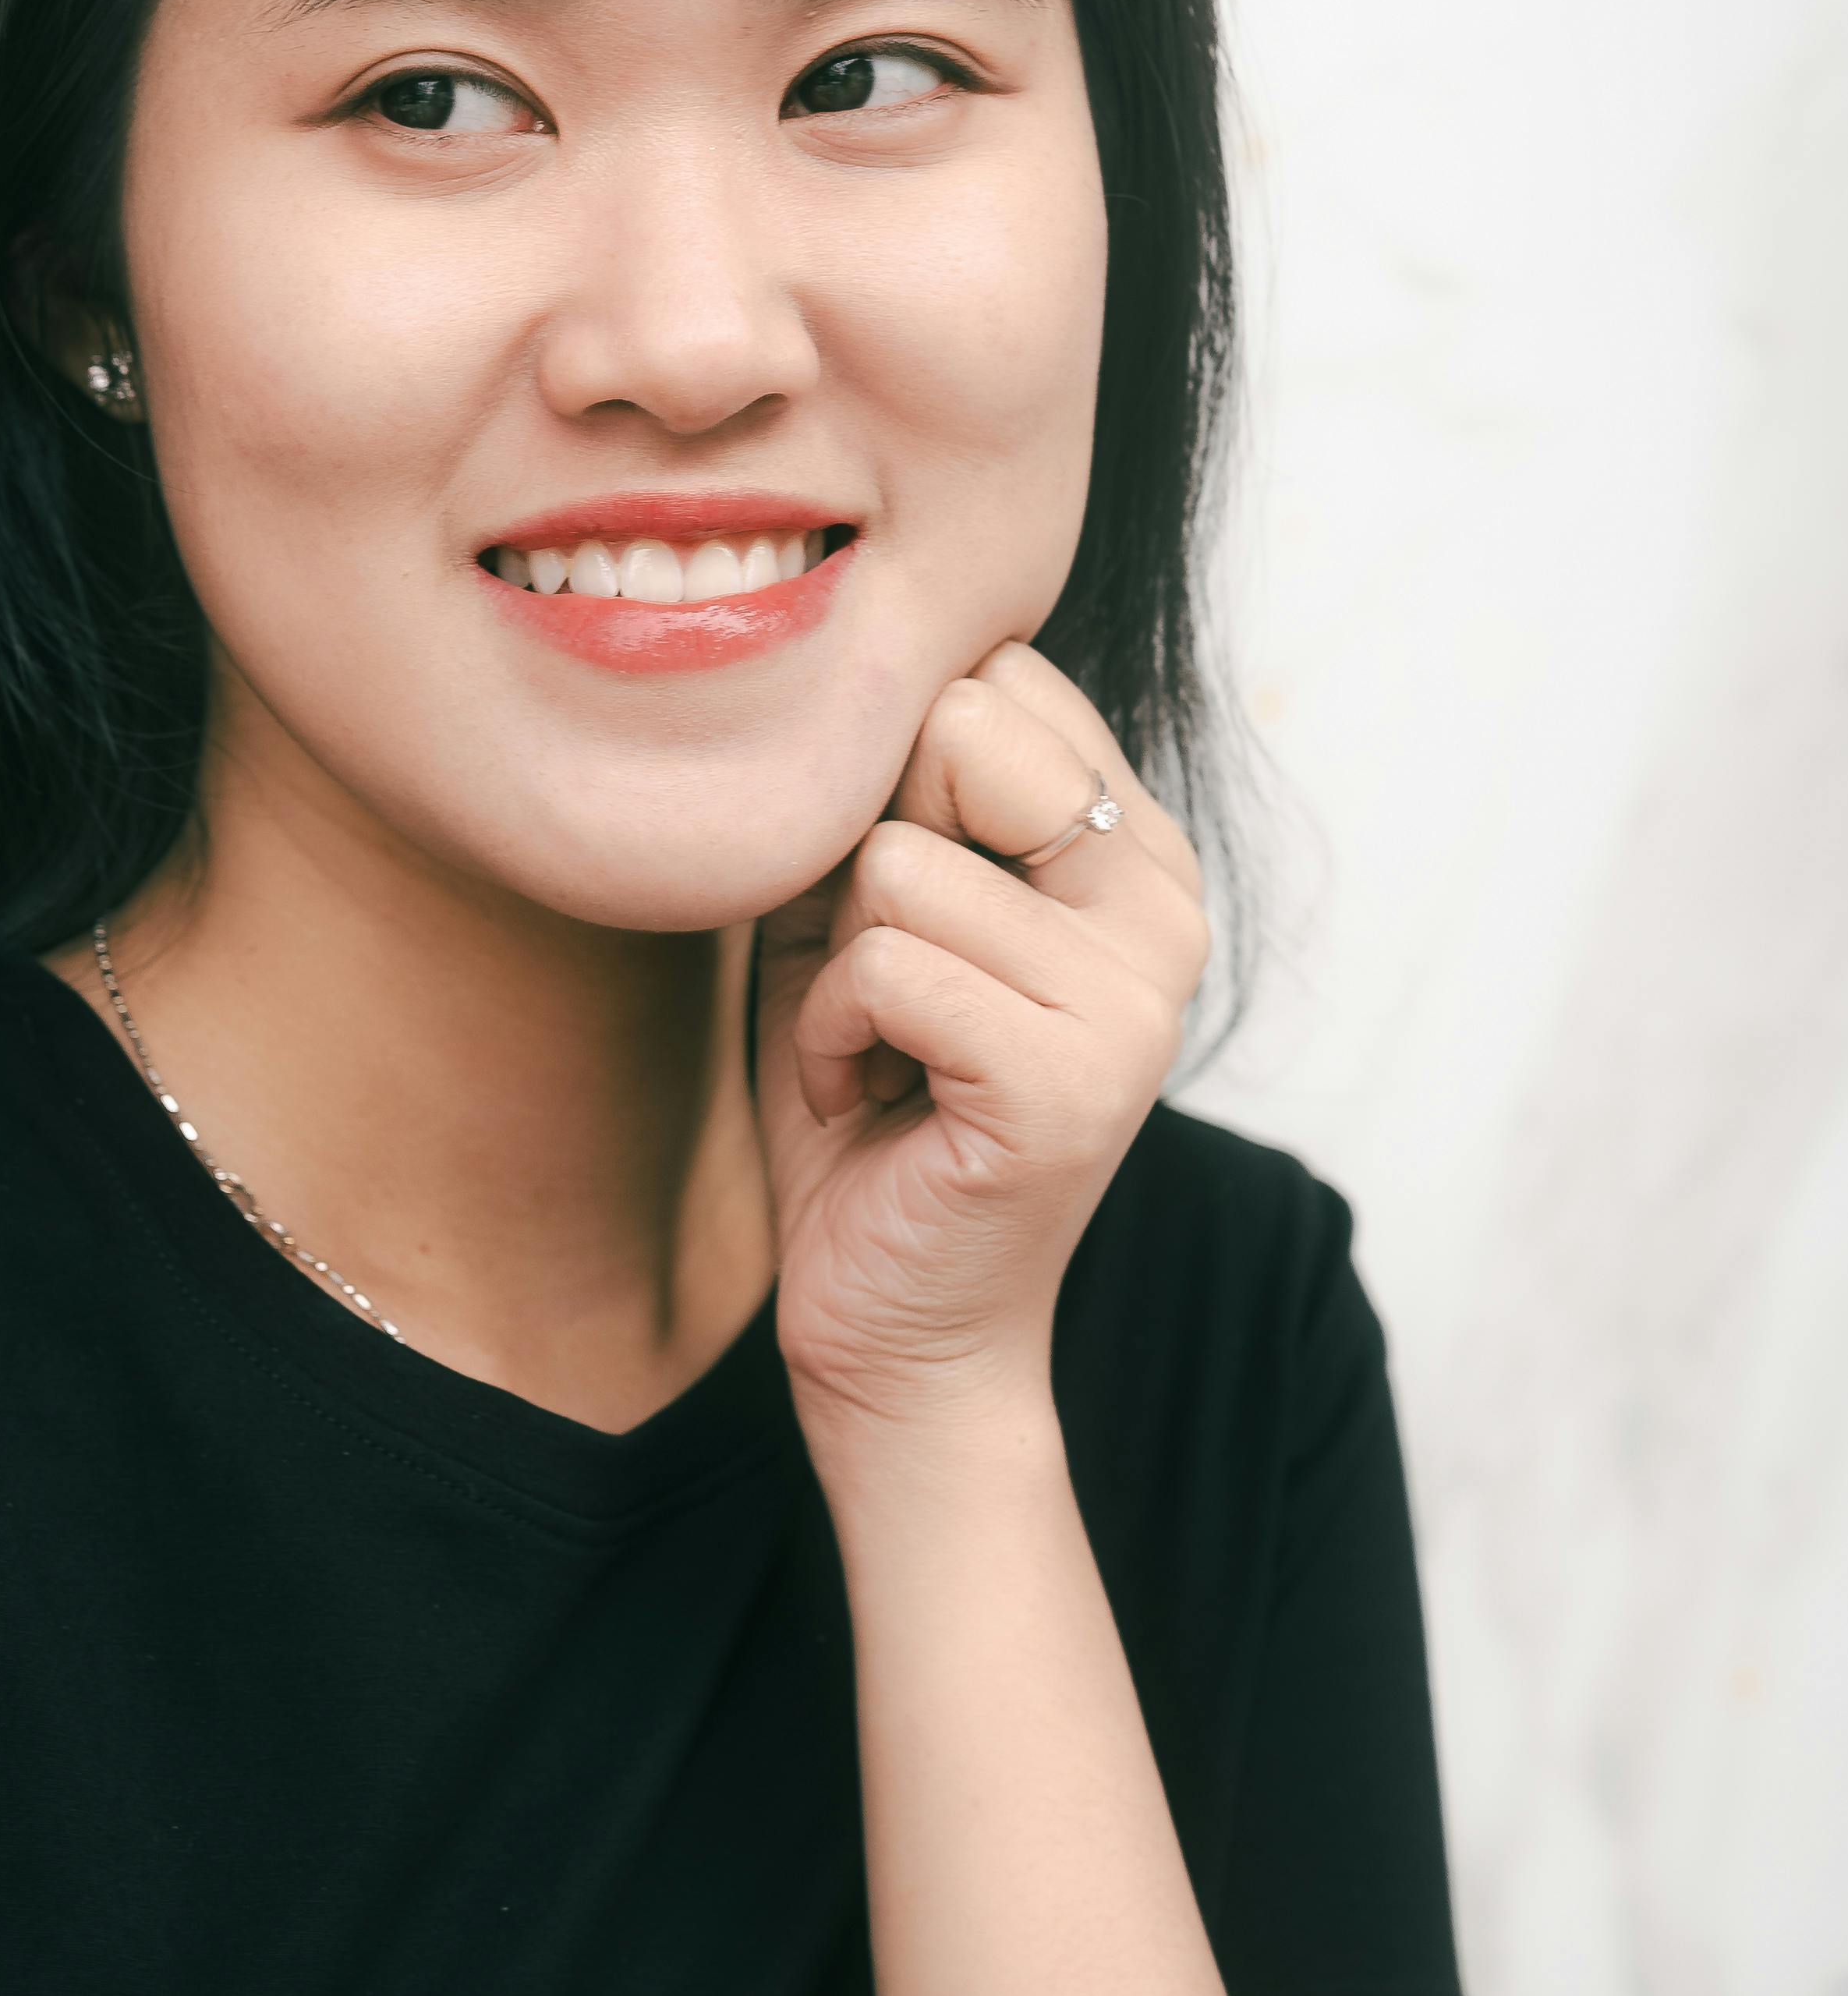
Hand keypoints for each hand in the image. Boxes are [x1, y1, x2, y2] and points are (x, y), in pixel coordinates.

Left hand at [756, 643, 1209, 1450]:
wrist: (896, 1326)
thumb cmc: (869, 1106)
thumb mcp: (859, 915)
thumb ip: (880, 792)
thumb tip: (841, 669)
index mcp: (1132, 853)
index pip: (997, 679)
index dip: (891, 780)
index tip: (903, 911)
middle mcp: (1164, 908)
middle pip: (959, 731)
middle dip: (864, 859)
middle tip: (887, 986)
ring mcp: (1134, 999)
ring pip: (895, 864)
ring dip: (837, 974)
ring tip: (883, 1059)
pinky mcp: (1069, 1080)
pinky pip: (881, 968)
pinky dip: (830, 1039)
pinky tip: (872, 1102)